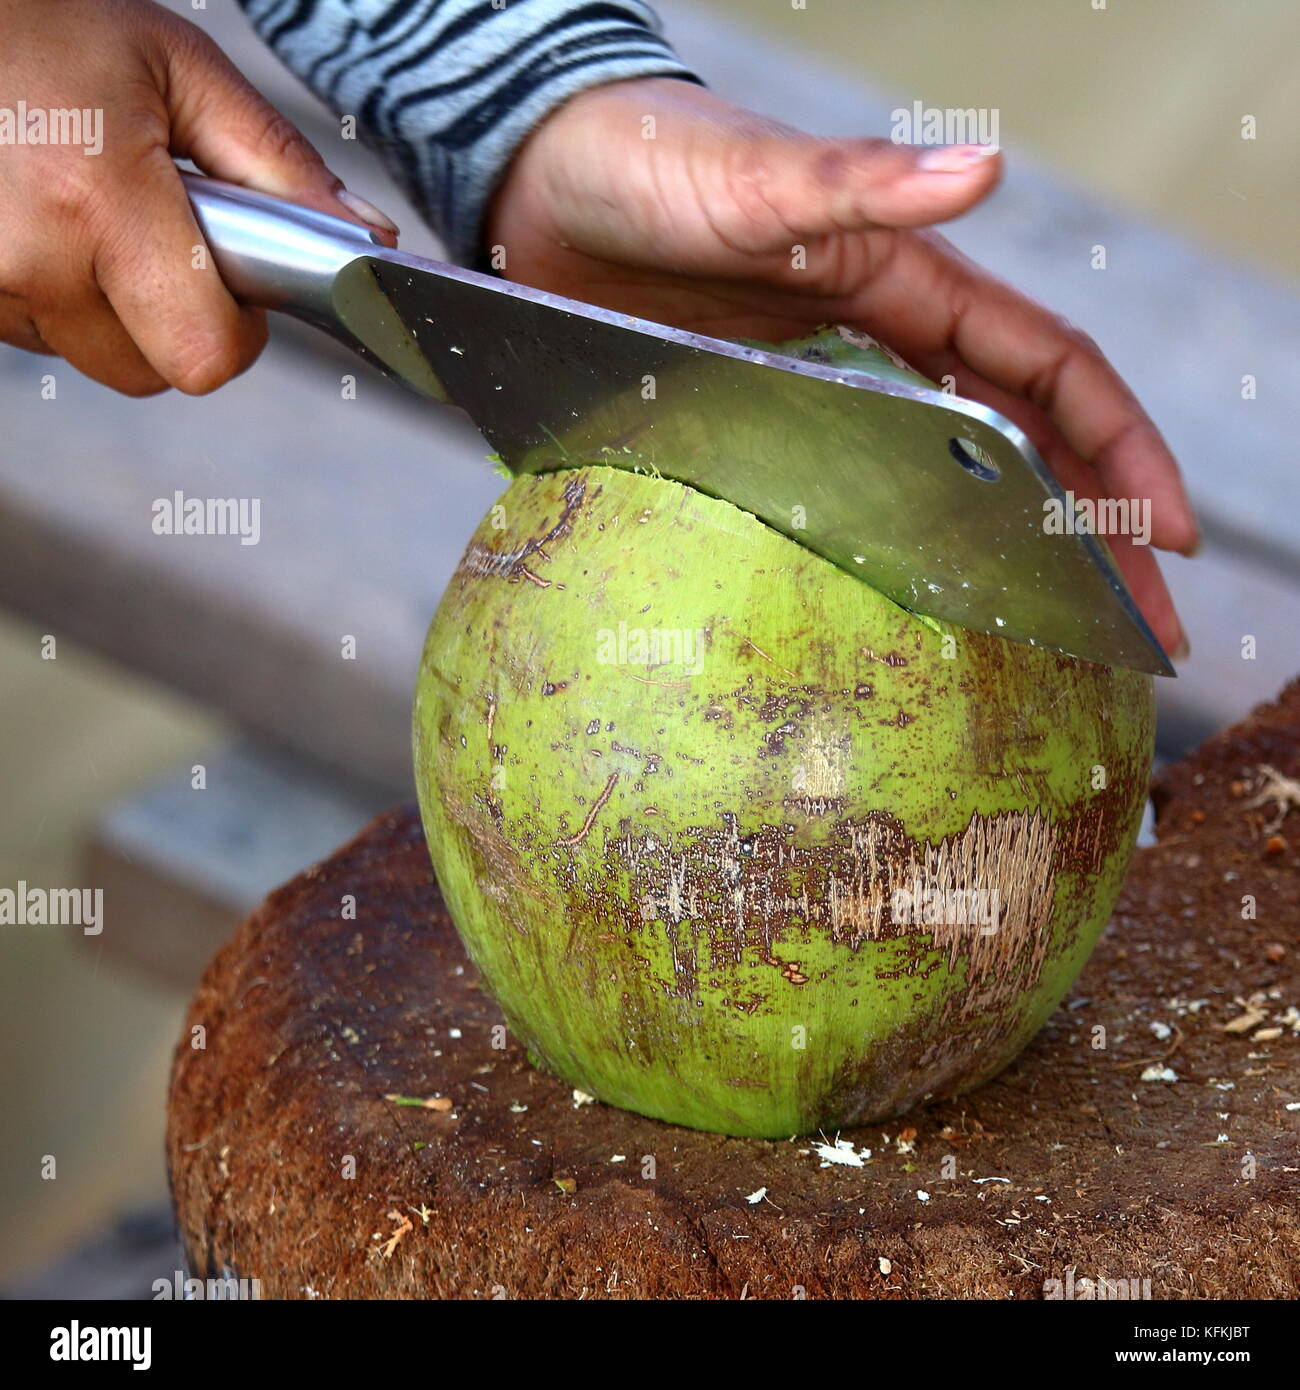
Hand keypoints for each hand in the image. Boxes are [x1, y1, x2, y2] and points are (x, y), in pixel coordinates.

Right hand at [0, 0, 396, 396]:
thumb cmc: (46, 25)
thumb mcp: (179, 68)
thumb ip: (280, 163)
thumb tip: (370, 242)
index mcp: (97, 200)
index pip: (206, 354)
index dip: (238, 331)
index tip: (234, 276)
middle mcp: (31, 258)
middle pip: (156, 373)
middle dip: (180, 320)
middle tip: (160, 232)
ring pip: (99, 357)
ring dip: (118, 308)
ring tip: (92, 211)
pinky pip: (44, 335)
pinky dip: (62, 295)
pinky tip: (50, 222)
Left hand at [487, 78, 1194, 659]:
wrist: (539, 185)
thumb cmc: (650, 161)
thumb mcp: (752, 179)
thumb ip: (857, 181)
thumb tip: (986, 167)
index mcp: (908, 282)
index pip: (1051, 370)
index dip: (1120, 445)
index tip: (1166, 531)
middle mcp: (886, 341)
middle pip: (1024, 441)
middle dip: (1095, 526)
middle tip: (1139, 627)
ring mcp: (830, 388)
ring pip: (951, 477)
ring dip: (1011, 549)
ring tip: (1057, 636)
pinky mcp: (766, 421)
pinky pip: (853, 493)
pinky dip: (900, 544)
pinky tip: (916, 602)